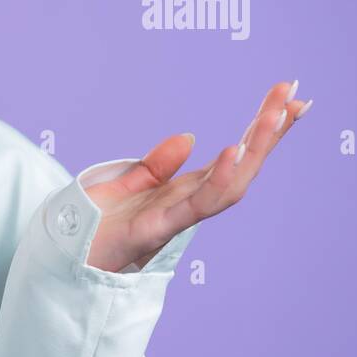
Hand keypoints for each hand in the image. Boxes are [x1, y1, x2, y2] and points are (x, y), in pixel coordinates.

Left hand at [83, 80, 313, 272]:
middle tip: (295, 97)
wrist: (61, 260)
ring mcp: (174, 219)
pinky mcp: (154, 231)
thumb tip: (188, 138)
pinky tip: (234, 152)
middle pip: (240, 168)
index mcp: (182, 193)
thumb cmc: (91, 229)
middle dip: (269, 134)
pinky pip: (195, 206)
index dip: (262, 132)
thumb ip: (156, 165)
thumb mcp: (124, 184)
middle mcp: (186, 205)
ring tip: (274, 116)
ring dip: (255, 151)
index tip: (290, 99)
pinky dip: (219, 180)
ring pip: (228, 186)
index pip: (232, 158)